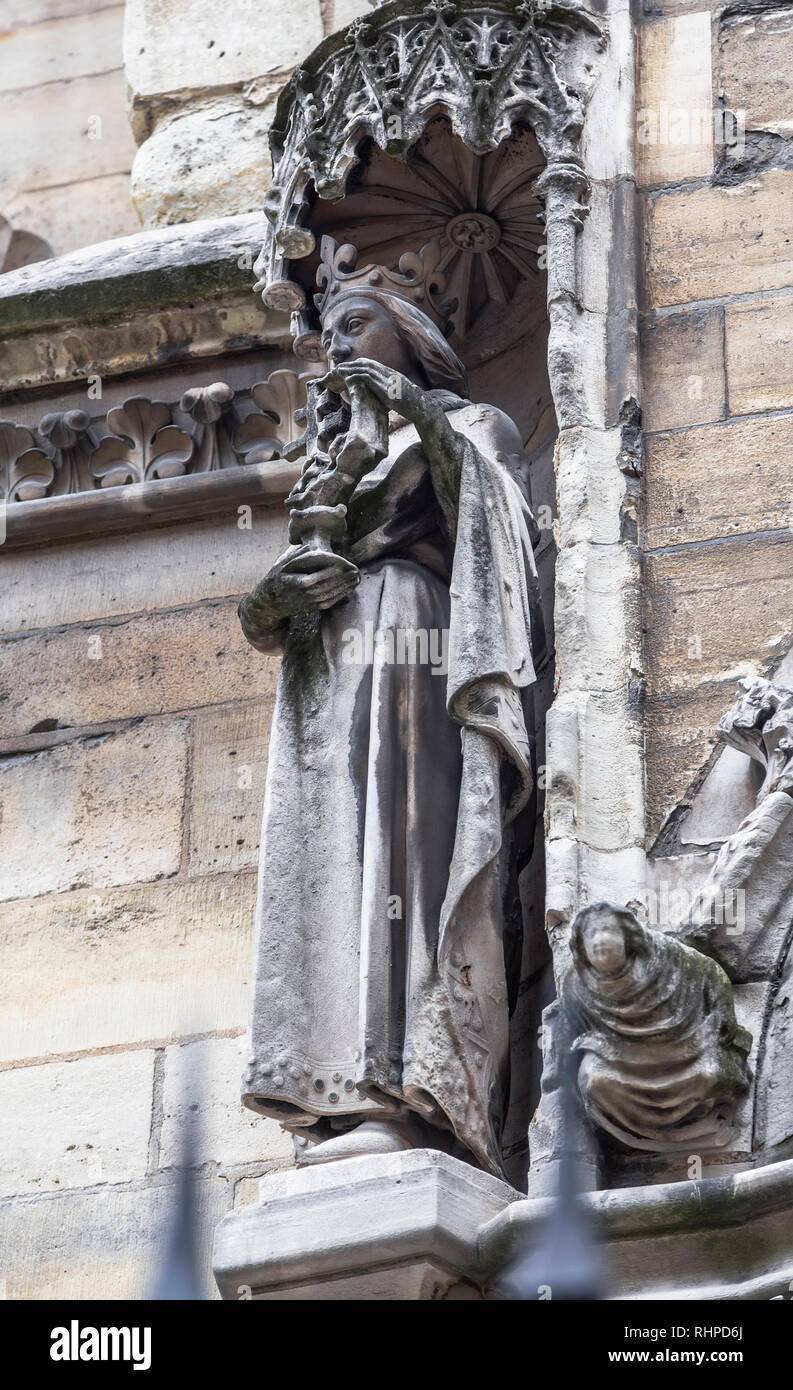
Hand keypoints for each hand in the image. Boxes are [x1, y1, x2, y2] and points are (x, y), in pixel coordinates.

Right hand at [240, 546, 359, 637]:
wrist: (270, 603)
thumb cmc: (277, 578)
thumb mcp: (282, 563)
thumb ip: (296, 554)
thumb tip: (310, 545)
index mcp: (294, 576)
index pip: (316, 569)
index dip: (332, 564)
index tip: (343, 560)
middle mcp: (302, 589)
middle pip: (327, 580)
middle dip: (343, 574)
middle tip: (356, 568)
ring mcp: (308, 600)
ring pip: (331, 591)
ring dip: (346, 585)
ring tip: (357, 577)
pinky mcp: (313, 607)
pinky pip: (330, 601)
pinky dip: (342, 594)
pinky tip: (350, 588)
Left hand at [329, 359, 424, 420]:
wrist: (423, 409)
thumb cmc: (413, 406)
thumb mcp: (399, 396)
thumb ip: (389, 392)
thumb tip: (382, 397)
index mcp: (392, 375)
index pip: (373, 365)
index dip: (360, 365)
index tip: (350, 367)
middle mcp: (389, 374)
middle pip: (367, 363)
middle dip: (352, 364)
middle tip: (339, 367)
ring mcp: (387, 379)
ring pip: (365, 368)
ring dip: (351, 368)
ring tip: (339, 371)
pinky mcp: (385, 387)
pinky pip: (367, 377)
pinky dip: (356, 376)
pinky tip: (347, 378)